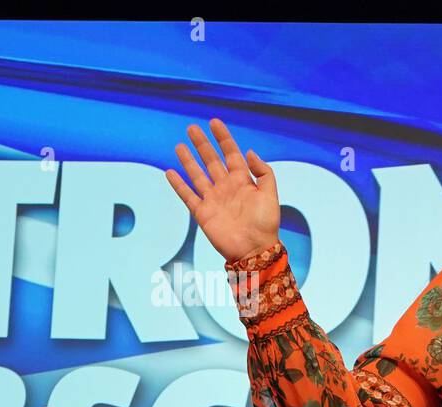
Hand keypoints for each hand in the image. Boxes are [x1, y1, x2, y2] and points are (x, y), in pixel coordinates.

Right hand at [165, 117, 279, 263]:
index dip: (224, 138)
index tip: (215, 122)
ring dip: (189, 160)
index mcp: (243, 182)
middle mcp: (227, 188)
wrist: (254, 250)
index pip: (231, 154)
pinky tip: (170, 172)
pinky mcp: (203, 213)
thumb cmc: (266, 224)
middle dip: (202, 144)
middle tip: (192, 128)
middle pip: (212, 161)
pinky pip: (188, 195)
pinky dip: (179, 184)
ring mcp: (213, 199)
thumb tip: (249, 152)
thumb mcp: (270, 194)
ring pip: (198, 175)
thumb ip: (263, 172)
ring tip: (180, 145)